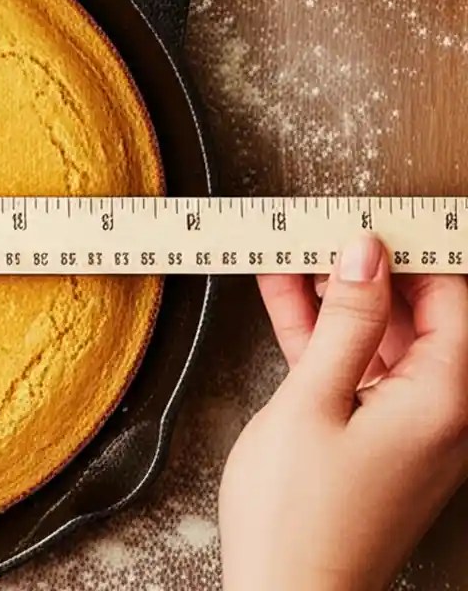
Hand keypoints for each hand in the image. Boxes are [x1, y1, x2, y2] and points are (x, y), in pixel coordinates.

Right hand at [220, 234, 467, 590]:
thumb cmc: (298, 518)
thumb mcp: (311, 402)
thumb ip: (345, 323)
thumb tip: (367, 255)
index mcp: (445, 399)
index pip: (450, 296)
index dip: (410, 250)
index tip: (366, 218)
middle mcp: (442, 411)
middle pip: (416, 315)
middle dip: (368, 270)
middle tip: (319, 232)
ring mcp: (410, 426)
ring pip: (382, 339)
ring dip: (337, 300)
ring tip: (290, 256)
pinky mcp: (377, 439)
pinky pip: (359, 371)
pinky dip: (325, 339)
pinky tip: (287, 303)